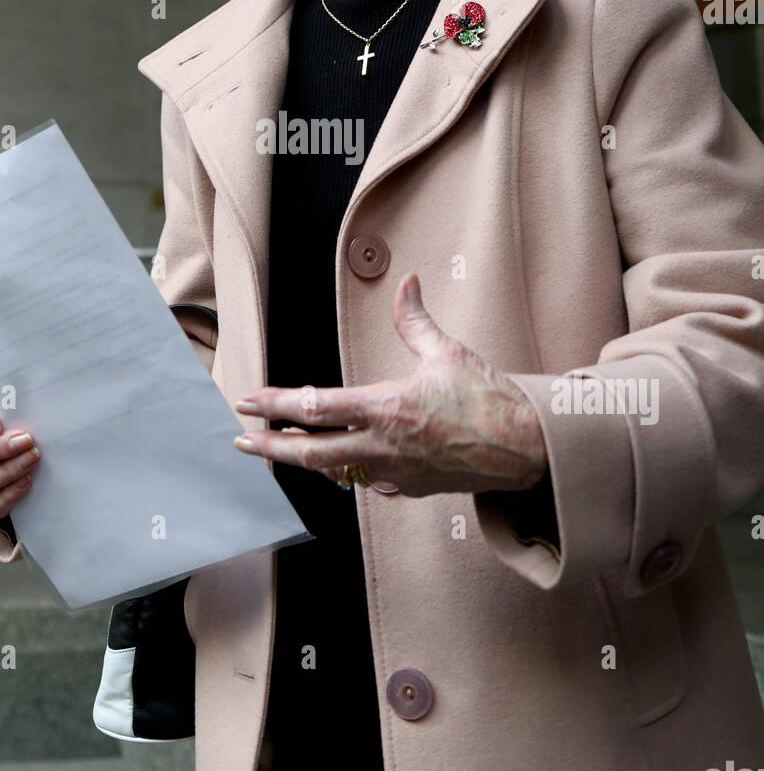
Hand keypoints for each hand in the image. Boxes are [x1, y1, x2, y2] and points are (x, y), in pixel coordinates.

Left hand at [233, 272, 546, 496]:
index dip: (276, 404)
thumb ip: (416, 319)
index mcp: (387, 409)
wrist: (527, 449)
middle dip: (270, 447)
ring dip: (303, 458)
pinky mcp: (411, 489)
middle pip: (310, 452)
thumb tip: (406, 281)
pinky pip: (366, 481)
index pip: (316, 407)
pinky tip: (335, 461)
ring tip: (280, 447)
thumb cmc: (490, 400)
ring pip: (334, 470)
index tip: (248, 401)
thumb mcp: (448, 352)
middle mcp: (383, 446)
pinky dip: (343, 470)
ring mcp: (395, 472)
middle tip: (242, 440)